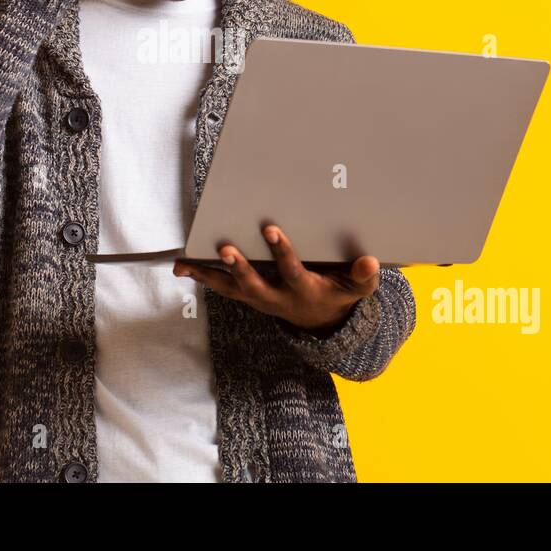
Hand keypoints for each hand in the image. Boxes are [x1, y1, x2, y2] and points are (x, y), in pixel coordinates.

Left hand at [173, 223, 379, 336]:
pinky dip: (201, 276)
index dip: (281, 252)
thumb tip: (368, 262)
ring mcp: (259, 299)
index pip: (292, 271)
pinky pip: (222, 287)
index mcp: (304, 291)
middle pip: (254, 285)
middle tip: (226, 248)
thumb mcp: (356, 290)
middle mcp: (277, 298)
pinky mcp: (247, 296)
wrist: (321, 322)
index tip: (270, 228)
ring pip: (231, 288)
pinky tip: (181, 266)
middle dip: (240, 268)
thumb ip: (363, 277)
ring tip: (184, 265)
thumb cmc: (338, 294)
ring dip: (209, 275)